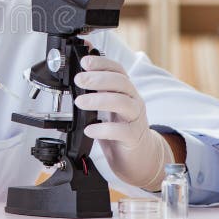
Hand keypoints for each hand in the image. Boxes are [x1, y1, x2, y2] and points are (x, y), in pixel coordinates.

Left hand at [73, 55, 172, 190]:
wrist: (140, 157)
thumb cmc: (120, 128)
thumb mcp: (108, 106)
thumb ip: (96, 93)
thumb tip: (78, 75)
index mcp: (125, 91)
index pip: (117, 70)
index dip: (102, 63)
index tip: (85, 61)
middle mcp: (133, 101)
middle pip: (121, 82)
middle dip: (98, 78)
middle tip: (79, 80)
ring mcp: (135, 119)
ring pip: (122, 103)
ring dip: (98, 100)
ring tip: (80, 103)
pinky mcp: (134, 137)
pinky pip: (121, 131)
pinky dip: (103, 129)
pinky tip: (89, 130)